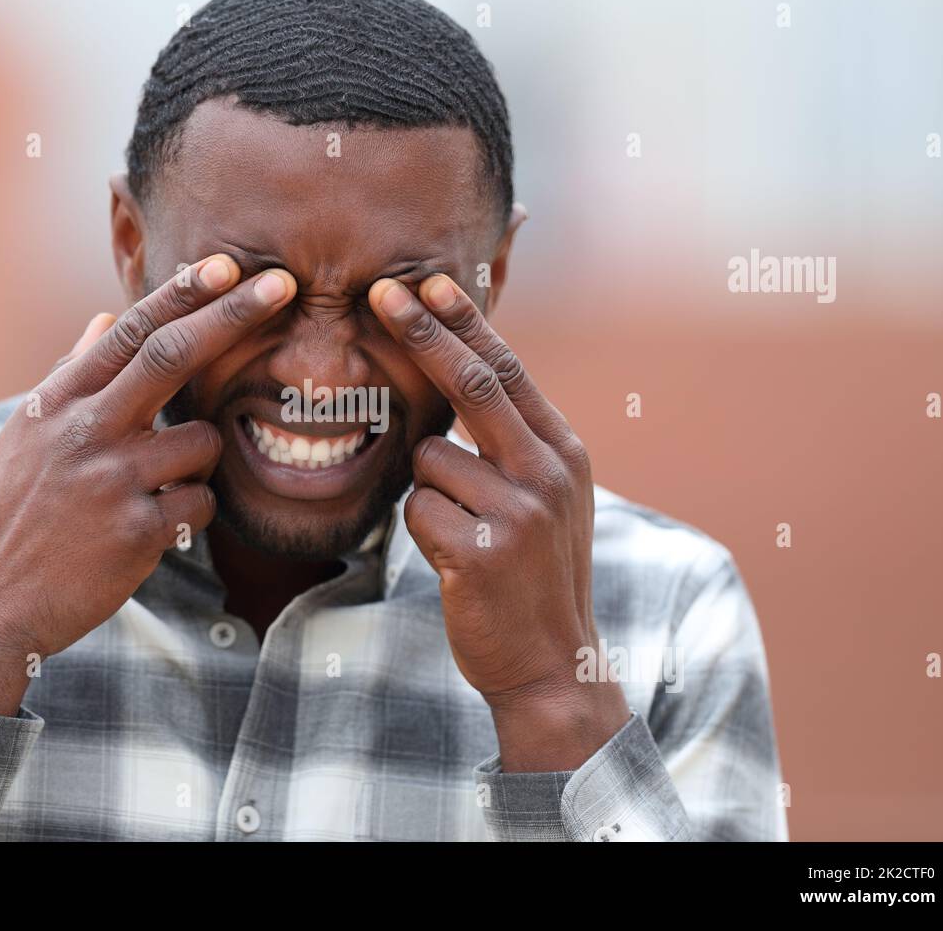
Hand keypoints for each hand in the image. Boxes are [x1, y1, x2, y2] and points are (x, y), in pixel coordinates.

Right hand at [0, 256, 296, 713]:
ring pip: (203, 444)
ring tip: (158, 490)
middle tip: (282, 285)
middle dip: (232, 315)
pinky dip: (192, 512)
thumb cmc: (14, 515)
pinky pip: (201, 504)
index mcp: (56, 405)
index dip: (181, 294)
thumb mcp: (26, 438)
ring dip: (202, 461)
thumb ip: (69, 378)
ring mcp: (111, 482)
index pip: (128, 333)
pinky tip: (155, 530)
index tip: (226, 264)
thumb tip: (101, 320)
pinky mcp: (136, 532)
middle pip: (171, 357)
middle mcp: (83, 433)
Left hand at [369, 274, 628, 769]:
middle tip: (378, 290)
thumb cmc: (533, 573)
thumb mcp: (546, 498)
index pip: (509, 369)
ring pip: (430, 459)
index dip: (464, 323)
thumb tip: (465, 376)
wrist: (552, 661)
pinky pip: (418, 509)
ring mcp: (520, 511)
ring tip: (464, 535)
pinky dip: (422, 529)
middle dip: (422, 332)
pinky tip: (455, 562)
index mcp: (563, 452)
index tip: (427, 282)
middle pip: (474, 383)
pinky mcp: (483, 550)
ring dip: (428, 490)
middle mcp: (549, 472)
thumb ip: (514, 442)